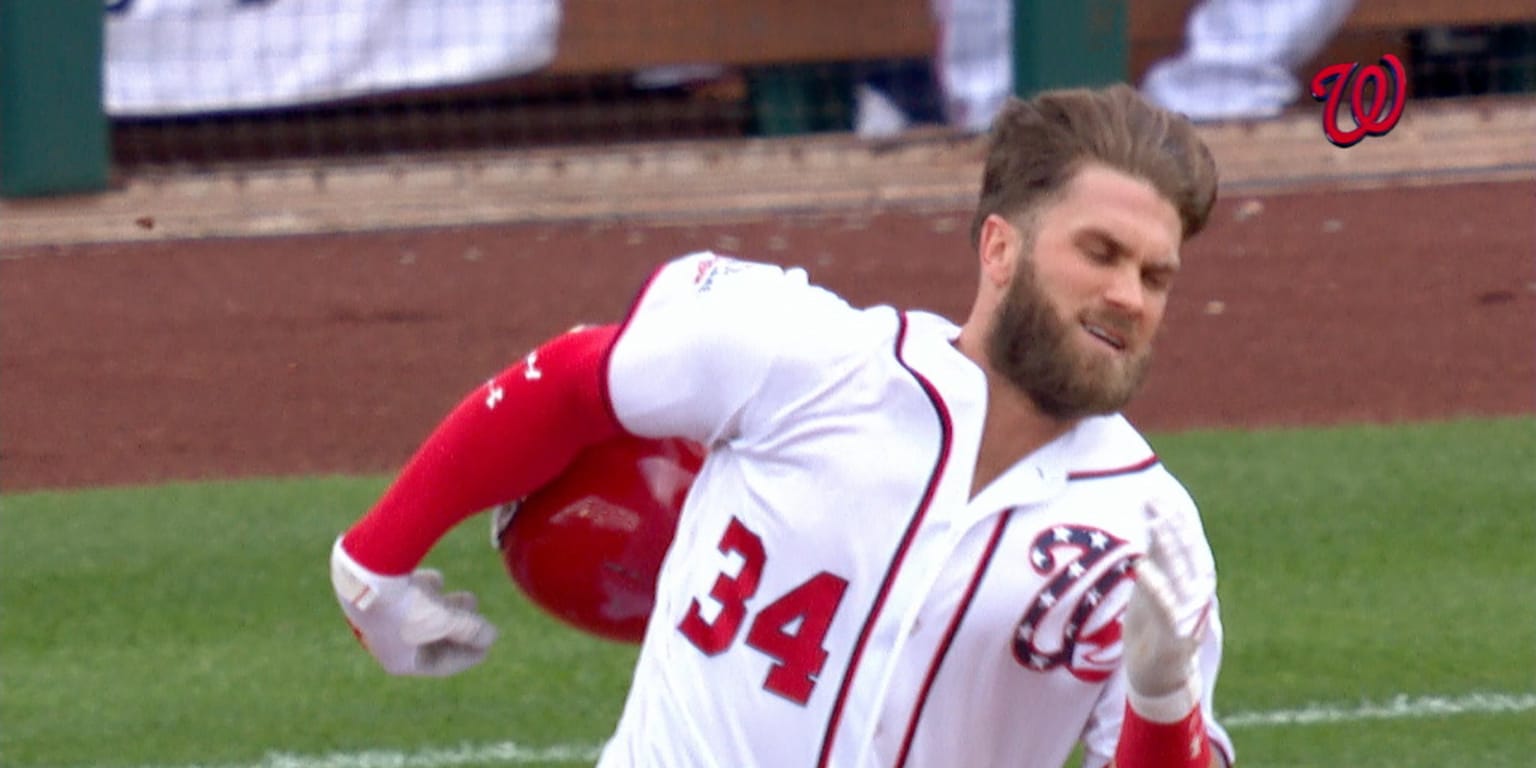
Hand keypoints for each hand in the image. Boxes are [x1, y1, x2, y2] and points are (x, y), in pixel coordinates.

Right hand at [329, 537, 497, 676]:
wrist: (367, 569)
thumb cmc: (407, 603)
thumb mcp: (446, 620)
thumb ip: (471, 630)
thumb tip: (490, 637)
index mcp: (399, 659)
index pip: (440, 664)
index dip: (467, 656)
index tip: (487, 649)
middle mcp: (387, 641)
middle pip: (431, 641)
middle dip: (460, 631)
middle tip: (482, 623)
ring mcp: (380, 616)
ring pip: (421, 616)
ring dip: (448, 609)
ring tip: (469, 599)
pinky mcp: (378, 593)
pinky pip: (407, 596)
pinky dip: (426, 590)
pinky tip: (437, 581)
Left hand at [1121, 500, 1215, 720]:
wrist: (1158, 675)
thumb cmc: (1153, 627)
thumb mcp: (1152, 587)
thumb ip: (1156, 559)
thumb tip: (1154, 523)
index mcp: (1194, 582)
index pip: (1187, 545)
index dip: (1174, 520)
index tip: (1158, 496)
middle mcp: (1197, 595)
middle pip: (1187, 554)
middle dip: (1172, 526)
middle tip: (1156, 501)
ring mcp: (1189, 615)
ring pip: (1180, 575)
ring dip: (1168, 548)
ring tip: (1154, 524)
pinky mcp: (1176, 635)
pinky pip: (1165, 605)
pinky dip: (1155, 585)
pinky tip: (1142, 566)